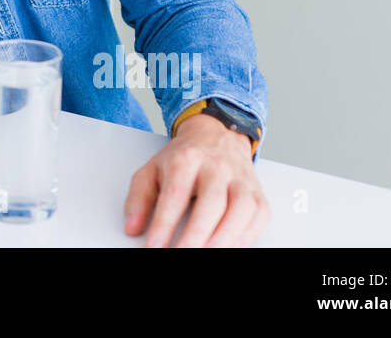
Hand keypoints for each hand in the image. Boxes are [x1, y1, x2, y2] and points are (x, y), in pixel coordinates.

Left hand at [123, 113, 269, 246]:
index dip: (164, 225)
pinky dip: (246, 235)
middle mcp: (216, 167)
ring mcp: (240, 179)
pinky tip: (231, 247)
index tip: (154, 247)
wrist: (216, 135)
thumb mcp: (152, 169)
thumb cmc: (183, 158)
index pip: (174, 195)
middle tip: (183, 253)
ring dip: (225, 237)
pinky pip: (258, 216)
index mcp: (185, 159)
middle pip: (211, 202)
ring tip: (208, 254)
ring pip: (241, 208)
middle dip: (197, 234)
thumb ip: (139, 198)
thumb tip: (132, 226)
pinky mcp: (257, 192)